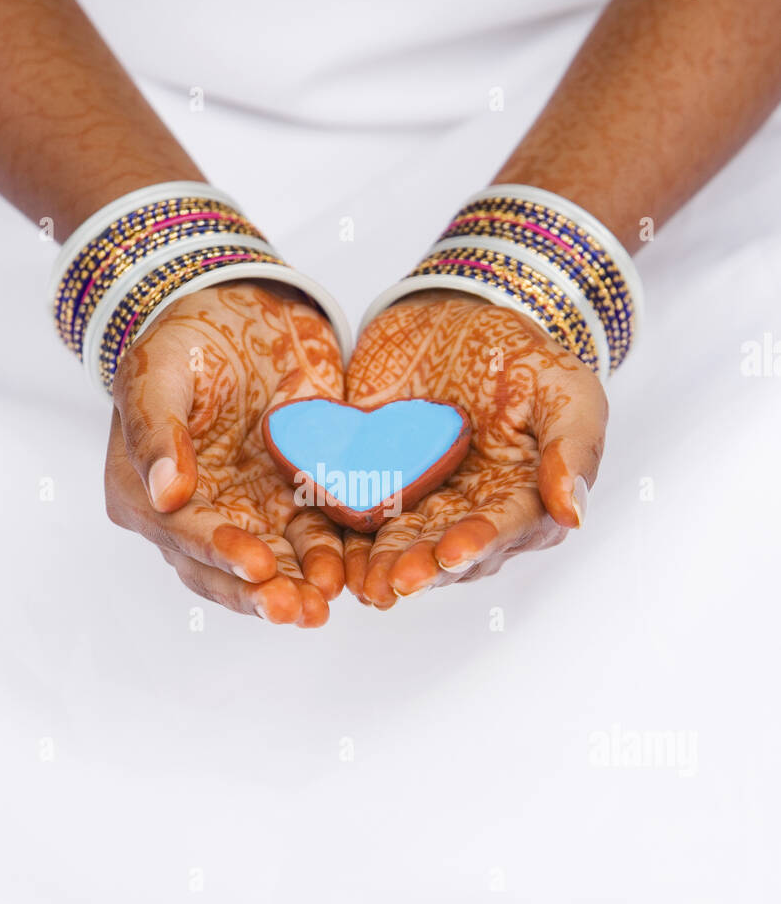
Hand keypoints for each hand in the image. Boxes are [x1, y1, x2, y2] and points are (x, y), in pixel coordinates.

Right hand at [105, 281, 344, 625]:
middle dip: (258, 594)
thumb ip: (155, 428)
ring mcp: (241, 514)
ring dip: (295, 589)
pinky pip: (308, 541)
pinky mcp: (286, 503)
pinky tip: (347, 575)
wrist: (236, 314)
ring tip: (323, 608)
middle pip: (221, 569)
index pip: (180, 533)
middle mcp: (189, 517)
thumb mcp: (157, 371)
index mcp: (142, 494)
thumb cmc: (182, 339)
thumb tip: (163, 495)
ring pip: (267, 567)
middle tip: (295, 611)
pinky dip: (326, 560)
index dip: (219, 551)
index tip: (257, 562)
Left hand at [343, 290, 607, 607]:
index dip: (479, 542)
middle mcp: (474, 515)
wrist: (450, 320)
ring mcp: (424, 506)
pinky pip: (360, 521)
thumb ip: (573, 446)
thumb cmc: (520, 355)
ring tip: (363, 583)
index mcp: (526, 499)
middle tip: (396, 583)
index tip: (453, 554)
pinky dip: (345, 542)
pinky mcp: (379, 490)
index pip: (504, 527)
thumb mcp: (562, 385)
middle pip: (448, 549)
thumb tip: (573, 515)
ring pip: (403, 545)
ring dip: (382, 567)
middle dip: (422, 567)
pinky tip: (331, 560)